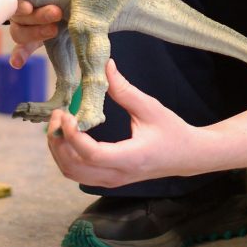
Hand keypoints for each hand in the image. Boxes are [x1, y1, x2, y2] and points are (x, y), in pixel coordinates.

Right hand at [7, 0, 88, 65]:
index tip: (31, 4)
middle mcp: (23, 4)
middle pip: (18, 12)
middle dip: (34, 16)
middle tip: (56, 12)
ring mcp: (27, 22)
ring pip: (20, 31)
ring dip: (33, 34)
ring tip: (53, 31)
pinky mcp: (35, 39)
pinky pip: (22, 50)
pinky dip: (20, 55)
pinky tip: (19, 62)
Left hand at [45, 61, 207, 187]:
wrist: (188, 156)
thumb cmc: (172, 131)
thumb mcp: (150, 108)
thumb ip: (124, 90)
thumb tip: (104, 66)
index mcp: (131, 158)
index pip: (91, 154)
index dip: (72, 135)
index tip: (66, 113)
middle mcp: (118, 174)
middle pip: (73, 167)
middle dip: (58, 140)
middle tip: (58, 113)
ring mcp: (112, 181)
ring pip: (71, 172)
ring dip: (58, 149)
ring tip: (60, 123)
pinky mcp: (109, 180)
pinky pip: (78, 173)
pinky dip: (66, 155)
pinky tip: (69, 135)